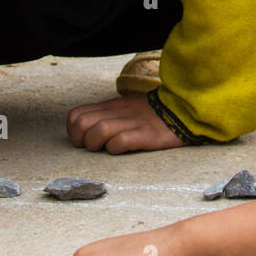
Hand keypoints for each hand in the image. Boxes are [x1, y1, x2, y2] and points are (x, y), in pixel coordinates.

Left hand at [66, 93, 186, 152]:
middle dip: (81, 140)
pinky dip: (115, 148)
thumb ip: (106, 115)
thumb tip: (88, 130)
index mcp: (110, 106)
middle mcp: (117, 112)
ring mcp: (132, 123)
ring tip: (106, 148)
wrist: (182, 107)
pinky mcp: (146, 134)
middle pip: (82, 124)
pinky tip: (121, 149)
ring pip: (98, 131)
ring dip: (96, 145)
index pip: (75, 115)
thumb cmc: (151, 112)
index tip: (83, 140)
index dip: (73, 132)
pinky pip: (121, 142)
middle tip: (93, 147)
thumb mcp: (124, 107)